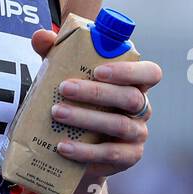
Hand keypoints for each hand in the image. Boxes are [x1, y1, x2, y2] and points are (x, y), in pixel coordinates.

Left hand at [29, 29, 162, 178]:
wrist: (74, 143)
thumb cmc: (75, 99)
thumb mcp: (65, 73)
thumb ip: (54, 52)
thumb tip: (42, 36)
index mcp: (135, 83)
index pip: (150, 73)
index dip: (129, 71)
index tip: (98, 70)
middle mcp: (142, 107)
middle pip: (131, 97)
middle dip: (96, 92)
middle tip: (64, 88)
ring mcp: (138, 133)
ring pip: (119, 125)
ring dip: (86, 118)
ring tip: (57, 114)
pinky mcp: (127, 157)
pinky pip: (111, 154)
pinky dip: (85, 150)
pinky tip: (63, 146)